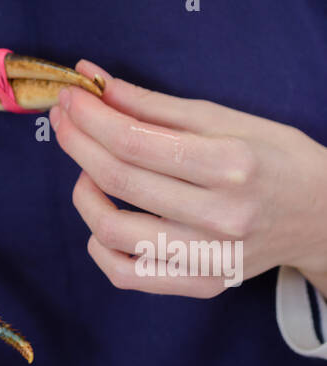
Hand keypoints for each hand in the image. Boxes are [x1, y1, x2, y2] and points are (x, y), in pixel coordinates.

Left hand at [49, 61, 326, 298]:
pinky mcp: (202, 284)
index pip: (135, 140)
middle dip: (77, 140)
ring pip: (113, 232)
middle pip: (119, 178)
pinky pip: (127, 275)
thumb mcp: (225, 118)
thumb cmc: (274, 157)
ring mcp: (210, 257)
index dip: (91, 116)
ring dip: (82, 192)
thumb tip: (97, 82)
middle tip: (63, 116)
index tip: (71, 96)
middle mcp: (220, 216)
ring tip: (86, 167)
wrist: (321, 215)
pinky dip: (100, 245)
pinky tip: (102, 216)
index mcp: (230, 163)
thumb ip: (155, 106)